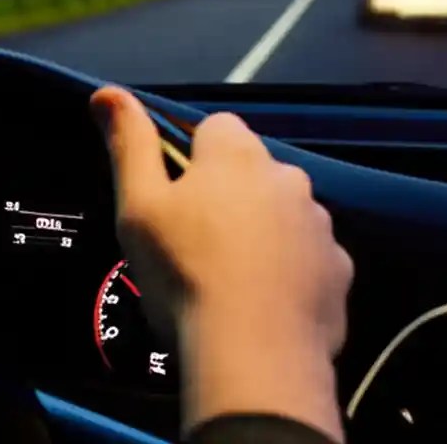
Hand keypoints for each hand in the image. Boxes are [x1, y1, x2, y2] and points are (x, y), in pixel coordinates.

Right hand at [90, 86, 351, 440]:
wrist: (255, 356)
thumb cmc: (185, 273)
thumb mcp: (137, 206)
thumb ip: (129, 144)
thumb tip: (107, 91)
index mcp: (236, 154)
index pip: (215, 126)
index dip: (190, 157)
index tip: (173, 199)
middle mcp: (287, 176)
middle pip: (251, 170)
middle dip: (228, 194)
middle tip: (194, 243)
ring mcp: (319, 223)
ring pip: (282, 212)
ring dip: (261, 231)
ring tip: (230, 279)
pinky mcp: (340, 269)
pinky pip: (308, 256)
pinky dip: (289, 271)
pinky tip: (264, 304)